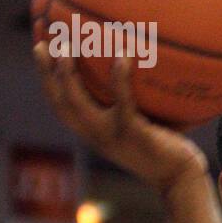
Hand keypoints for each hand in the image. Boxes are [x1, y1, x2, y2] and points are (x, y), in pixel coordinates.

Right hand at [33, 45, 206, 196]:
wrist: (180, 178)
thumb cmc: (166, 147)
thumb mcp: (142, 123)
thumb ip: (133, 101)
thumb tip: (138, 64)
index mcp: (94, 132)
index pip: (61, 105)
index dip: (47, 80)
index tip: (41, 51)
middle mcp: (96, 135)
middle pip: (59, 103)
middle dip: (46, 74)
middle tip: (42, 44)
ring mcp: (112, 135)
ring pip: (77, 103)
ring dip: (67, 75)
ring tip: (67, 47)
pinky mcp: (133, 134)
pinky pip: (123, 103)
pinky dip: (120, 80)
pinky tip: (123, 57)